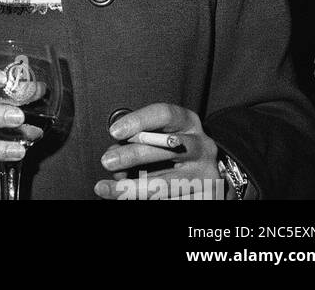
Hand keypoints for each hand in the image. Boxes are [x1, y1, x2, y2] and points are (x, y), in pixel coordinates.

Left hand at [94, 102, 219, 199]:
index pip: (164, 114)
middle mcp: (201, 147)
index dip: (138, 121)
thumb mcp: (161, 135)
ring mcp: (206, 175)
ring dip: (131, 187)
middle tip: (107, 162)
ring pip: (165, 183)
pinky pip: (170, 200)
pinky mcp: (206, 198)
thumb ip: (138, 140)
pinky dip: (146, 200)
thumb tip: (113, 156)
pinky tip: (126, 198)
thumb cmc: (174, 149)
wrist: (209, 175)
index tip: (114, 132)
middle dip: (132, 156)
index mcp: (189, 123)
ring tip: (106, 189)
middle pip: (165, 149)